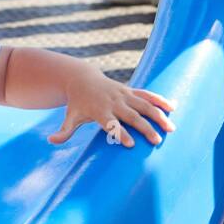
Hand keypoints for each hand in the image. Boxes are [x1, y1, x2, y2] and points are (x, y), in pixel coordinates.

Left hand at [47, 73, 175, 146]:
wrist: (81, 79)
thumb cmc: (77, 103)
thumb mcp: (70, 117)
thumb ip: (64, 131)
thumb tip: (51, 141)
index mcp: (100, 111)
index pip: (111, 124)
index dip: (120, 134)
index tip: (131, 144)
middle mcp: (113, 102)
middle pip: (132, 116)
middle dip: (145, 128)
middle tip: (157, 141)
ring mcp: (124, 95)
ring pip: (144, 105)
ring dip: (158, 116)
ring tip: (171, 129)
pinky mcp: (130, 90)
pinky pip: (147, 94)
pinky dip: (159, 100)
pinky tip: (173, 108)